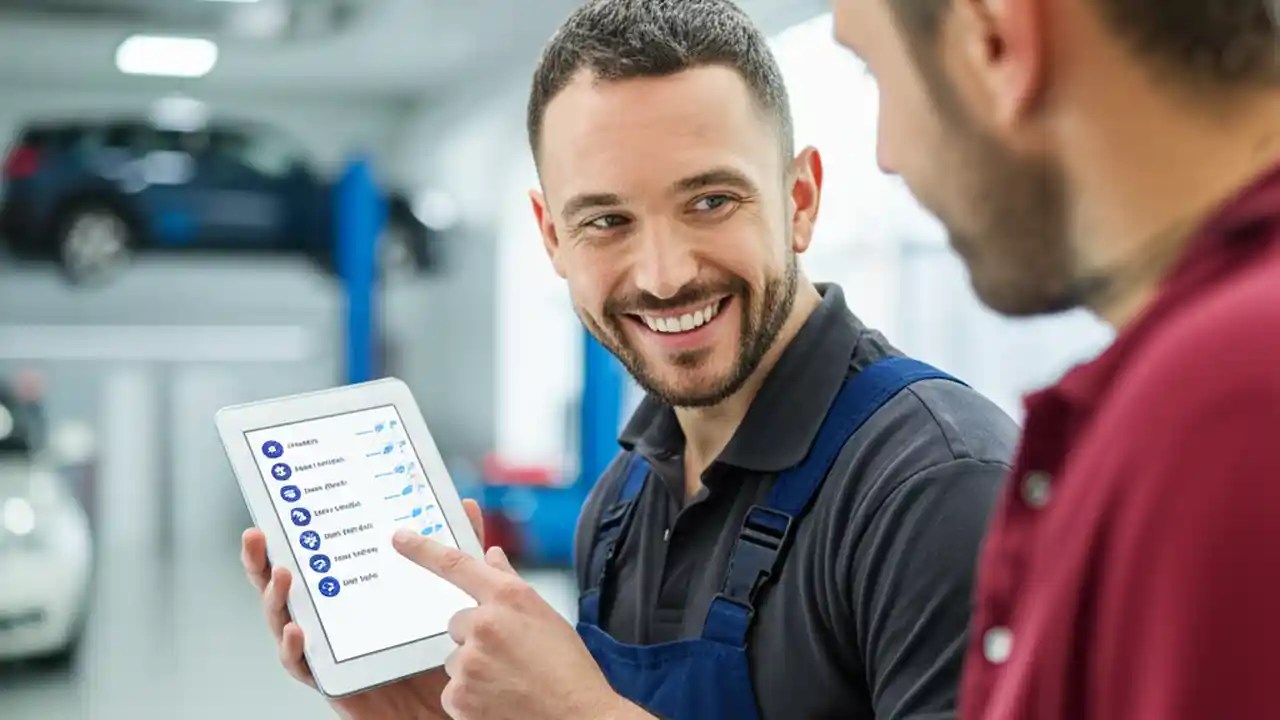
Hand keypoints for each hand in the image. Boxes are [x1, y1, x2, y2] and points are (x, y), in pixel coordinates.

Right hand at [240, 499, 485, 719]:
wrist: (453, 702)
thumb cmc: (446, 648)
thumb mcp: (453, 592)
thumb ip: (457, 552)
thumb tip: (467, 505)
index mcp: (353, 594)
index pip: (315, 562)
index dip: (291, 539)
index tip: (278, 511)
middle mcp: (332, 620)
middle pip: (287, 589)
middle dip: (264, 562)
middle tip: (256, 536)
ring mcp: (328, 650)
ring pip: (286, 624)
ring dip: (277, 600)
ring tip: (282, 575)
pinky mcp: (332, 681)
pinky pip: (304, 667)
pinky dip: (294, 649)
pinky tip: (297, 630)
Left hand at [391, 530, 651, 719]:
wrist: (579, 717)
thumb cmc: (568, 670)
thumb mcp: (545, 616)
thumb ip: (511, 583)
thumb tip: (492, 556)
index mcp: (509, 597)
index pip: (456, 564)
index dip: (422, 548)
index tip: (400, 537)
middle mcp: (485, 623)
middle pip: (457, 622)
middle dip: (474, 637)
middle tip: (508, 656)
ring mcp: (470, 661)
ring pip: (456, 658)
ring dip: (474, 668)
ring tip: (510, 681)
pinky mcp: (459, 695)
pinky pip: (453, 689)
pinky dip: (471, 697)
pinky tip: (499, 700)